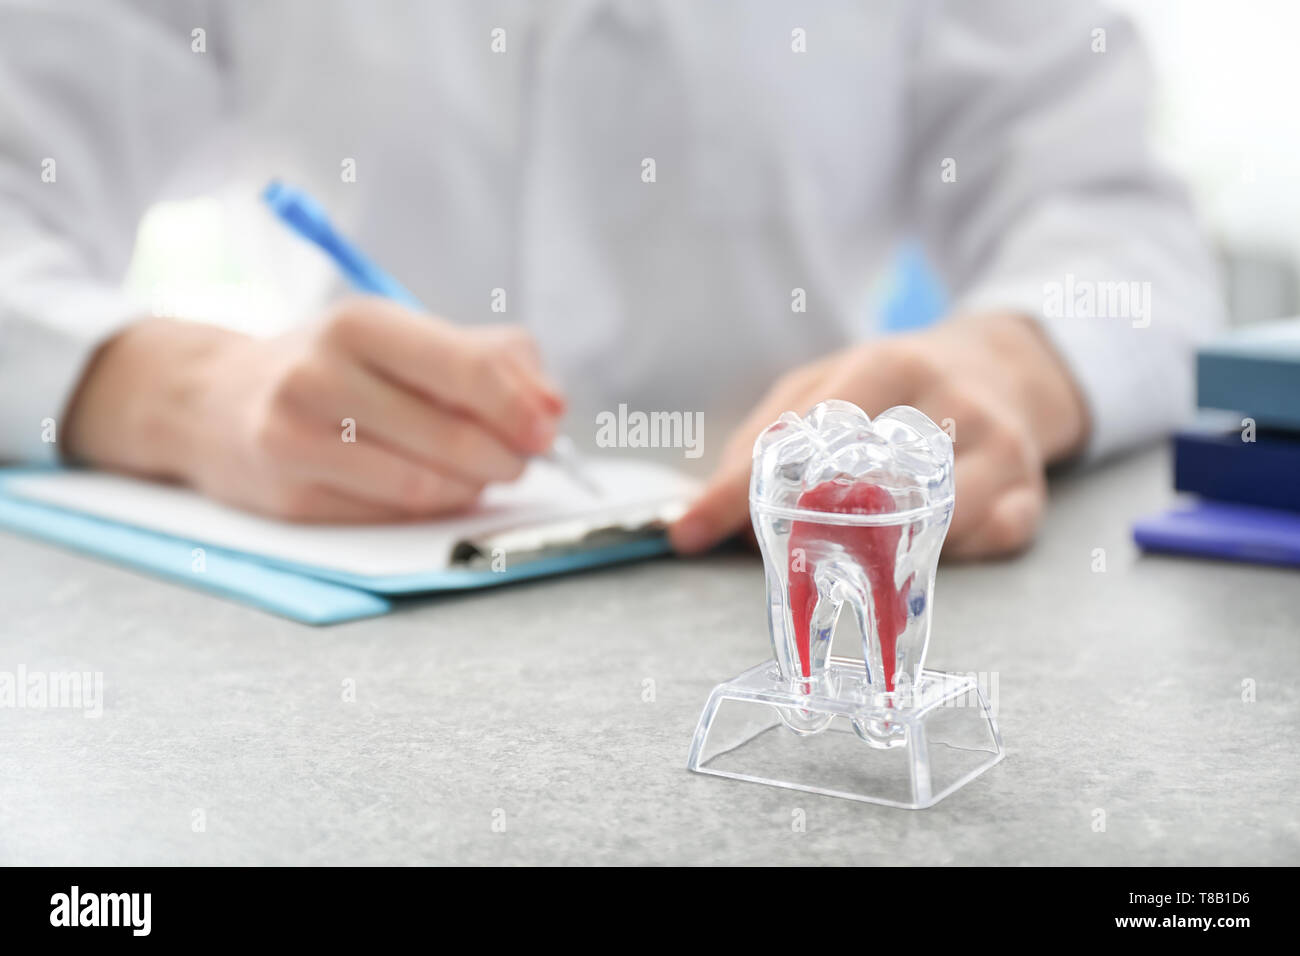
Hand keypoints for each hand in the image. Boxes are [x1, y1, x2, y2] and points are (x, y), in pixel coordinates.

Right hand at [63, 298, 564, 519]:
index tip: (549, 431)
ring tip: (477, 473)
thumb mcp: (400, 336)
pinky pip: (389, 516)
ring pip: (425, 487)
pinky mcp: (290, 498)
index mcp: (360, 323)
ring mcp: (297, 439)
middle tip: (520, 460)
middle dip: (505, 457)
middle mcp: (320, 375)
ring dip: (470, 488)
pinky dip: (429, 509)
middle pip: (453, 437)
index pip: (467, 370)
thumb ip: (488, 359)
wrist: (212, 400)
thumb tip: (552, 406)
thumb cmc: (331, 366)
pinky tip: (432, 490)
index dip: (521, 409)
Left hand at [669, 313, 1088, 558]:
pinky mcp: (1032, 494)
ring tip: (861, 559)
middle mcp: (950, 403)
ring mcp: (1000, 449)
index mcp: (888, 366)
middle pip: (878, 484)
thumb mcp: (820, 387)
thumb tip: (696, 524)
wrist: (1005, 368)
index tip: (702, 532)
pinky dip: (952, 558)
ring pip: (938, 524)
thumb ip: (759, 443)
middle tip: (791, 560)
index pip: (810, 430)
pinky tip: (927, 551)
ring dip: (888, 556)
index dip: (748, 486)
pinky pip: (990, 543)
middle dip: (823, 534)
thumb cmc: (894, 386)